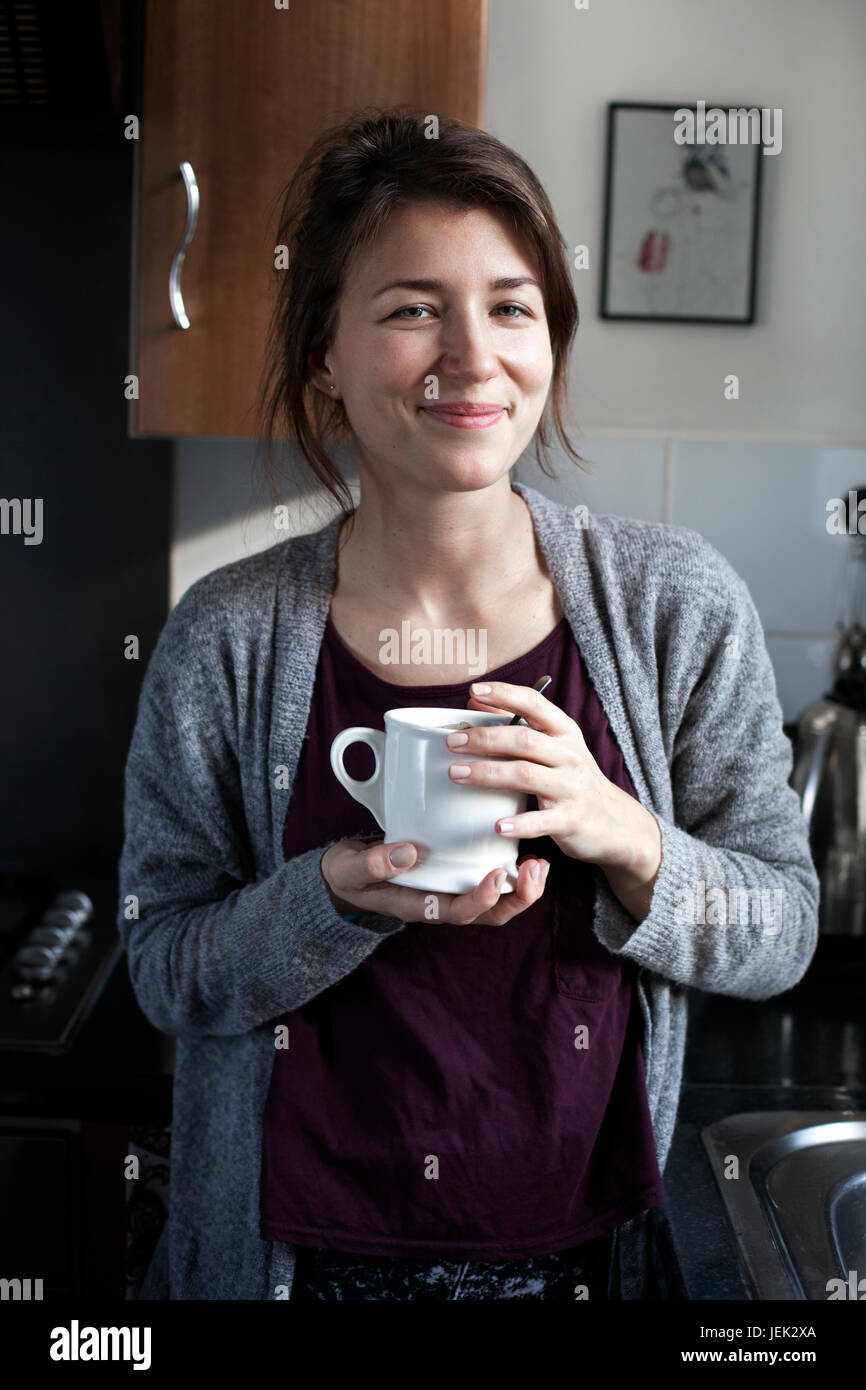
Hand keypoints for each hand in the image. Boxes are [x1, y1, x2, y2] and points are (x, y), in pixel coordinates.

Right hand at [320, 837, 549, 925]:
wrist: (347, 874)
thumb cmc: (350, 875)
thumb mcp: (351, 871)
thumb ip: (374, 865)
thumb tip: (408, 853)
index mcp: (421, 907)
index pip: (458, 913)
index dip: (482, 899)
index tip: (496, 876)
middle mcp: (444, 902)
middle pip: (490, 913)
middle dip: (518, 897)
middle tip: (535, 869)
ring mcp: (453, 889)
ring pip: (498, 899)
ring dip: (523, 885)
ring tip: (540, 863)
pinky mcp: (458, 872)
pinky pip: (492, 877)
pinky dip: (513, 868)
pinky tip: (526, 847)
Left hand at [457, 680, 661, 920]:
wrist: (614, 823)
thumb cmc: (572, 780)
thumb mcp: (554, 747)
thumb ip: (518, 724)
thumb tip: (476, 700)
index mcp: (564, 733)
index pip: (535, 703)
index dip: (505, 694)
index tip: (475, 690)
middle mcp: (569, 756)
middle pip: (524, 739)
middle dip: (485, 738)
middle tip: (452, 741)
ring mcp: (571, 788)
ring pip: (526, 775)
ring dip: (488, 773)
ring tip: (456, 773)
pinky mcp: (571, 820)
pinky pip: (542, 821)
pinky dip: (518, 823)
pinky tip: (496, 825)